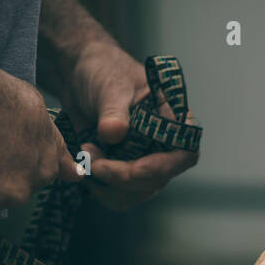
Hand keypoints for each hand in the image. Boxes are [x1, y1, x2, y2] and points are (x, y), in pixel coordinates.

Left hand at [65, 40, 199, 209]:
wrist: (78, 76)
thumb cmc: (104, 70)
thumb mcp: (110, 84)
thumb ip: (113, 109)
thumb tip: (114, 133)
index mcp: (175, 121)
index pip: (185, 154)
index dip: (164, 167)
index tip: (135, 168)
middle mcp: (164, 146)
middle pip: (158, 179)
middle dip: (124, 177)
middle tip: (93, 159)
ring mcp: (145, 160)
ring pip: (138, 192)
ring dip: (110, 184)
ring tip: (85, 154)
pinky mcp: (123, 170)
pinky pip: (119, 194)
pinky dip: (101, 187)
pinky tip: (85, 165)